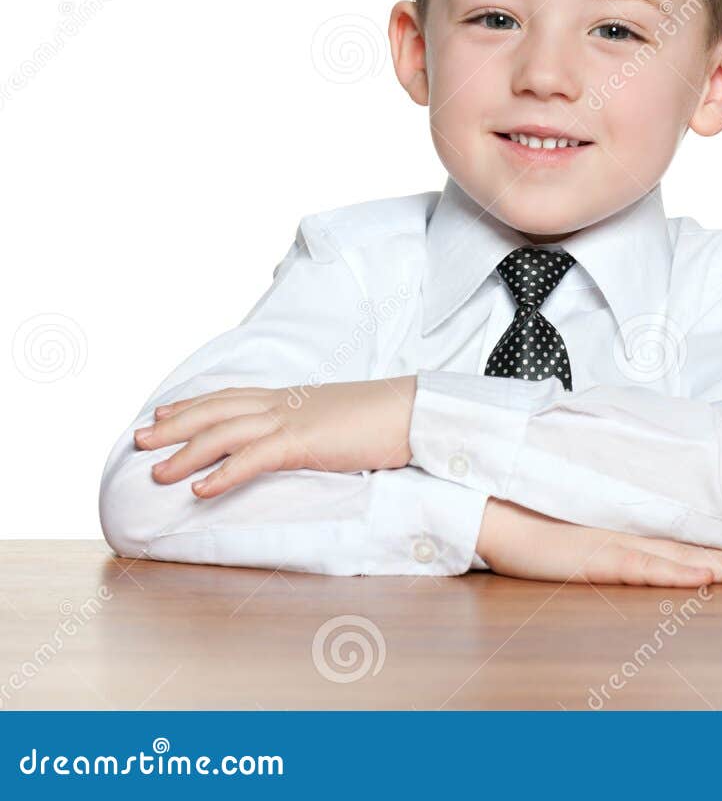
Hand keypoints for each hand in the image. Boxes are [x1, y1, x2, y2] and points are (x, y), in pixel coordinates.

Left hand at [132, 379, 416, 497]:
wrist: (418, 410)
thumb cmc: (390, 419)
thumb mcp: (343, 419)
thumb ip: (317, 427)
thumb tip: (310, 442)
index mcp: (295, 397)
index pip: (233, 396)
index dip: (195, 403)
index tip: (165, 409)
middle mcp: (285, 404)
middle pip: (216, 410)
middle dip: (174, 425)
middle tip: (139, 439)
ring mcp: (293, 420)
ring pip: (224, 433)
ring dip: (185, 453)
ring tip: (155, 473)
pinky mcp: (304, 442)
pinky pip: (253, 459)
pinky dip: (222, 474)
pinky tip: (199, 491)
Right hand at [478, 499, 721, 585]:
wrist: (490, 505)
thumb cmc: (533, 519)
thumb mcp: (583, 532)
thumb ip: (616, 537)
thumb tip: (649, 545)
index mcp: (632, 534)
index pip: (690, 547)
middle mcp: (630, 538)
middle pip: (696, 552)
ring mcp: (613, 545)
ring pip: (679, 559)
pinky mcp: (592, 557)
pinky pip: (638, 565)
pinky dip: (671, 573)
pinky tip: (699, 577)